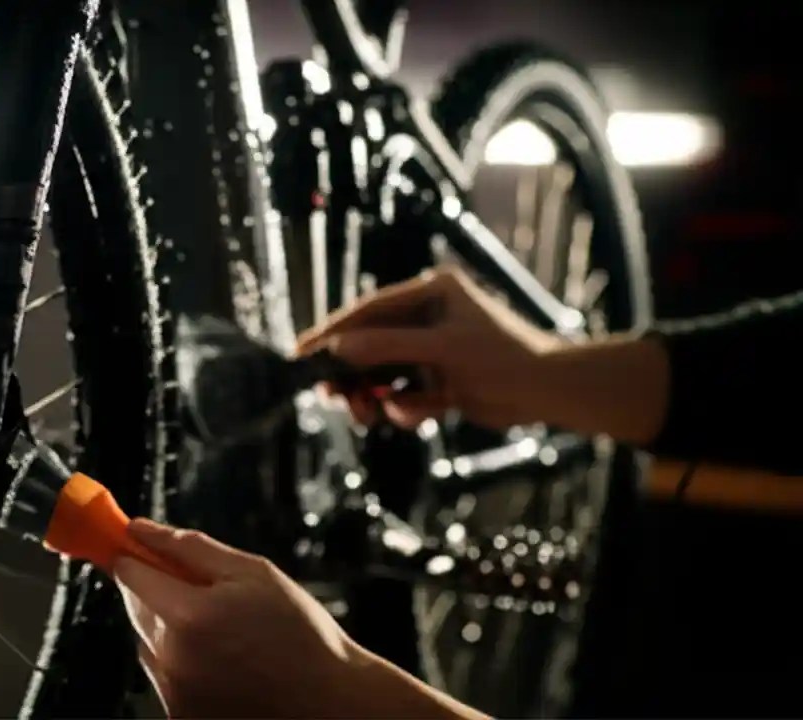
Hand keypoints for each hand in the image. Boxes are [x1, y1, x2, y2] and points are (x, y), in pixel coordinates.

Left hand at [112, 518, 485, 718]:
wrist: (328, 703)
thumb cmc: (299, 634)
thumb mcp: (254, 574)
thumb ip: (191, 549)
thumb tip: (142, 529)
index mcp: (187, 616)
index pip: (129, 573)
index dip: (135, 553)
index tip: (137, 544)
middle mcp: (170, 658)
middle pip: (136, 606)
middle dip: (160, 589)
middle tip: (207, 591)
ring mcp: (173, 691)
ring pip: (149, 640)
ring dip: (171, 627)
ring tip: (226, 633)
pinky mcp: (179, 714)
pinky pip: (165, 674)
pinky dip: (182, 661)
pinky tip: (224, 661)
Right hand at [296, 267, 562, 429]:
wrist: (549, 392)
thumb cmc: (504, 357)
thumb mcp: (442, 348)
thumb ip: (388, 347)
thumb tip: (339, 348)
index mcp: (430, 294)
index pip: (369, 310)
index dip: (333, 331)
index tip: (302, 351)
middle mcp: (428, 318)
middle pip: (370, 345)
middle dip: (352, 374)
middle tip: (330, 395)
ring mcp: (433, 351)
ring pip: (384, 375)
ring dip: (375, 396)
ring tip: (369, 413)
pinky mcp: (441, 381)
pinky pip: (405, 395)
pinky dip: (405, 408)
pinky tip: (420, 413)